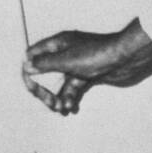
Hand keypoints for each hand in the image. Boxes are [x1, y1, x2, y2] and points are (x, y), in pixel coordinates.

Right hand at [22, 18, 151, 115]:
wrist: (125, 58)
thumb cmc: (97, 54)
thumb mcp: (67, 60)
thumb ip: (45, 63)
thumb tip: (26, 64)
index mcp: (59, 43)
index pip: (35, 53)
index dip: (29, 68)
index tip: (29, 84)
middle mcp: (66, 52)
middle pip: (46, 72)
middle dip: (45, 90)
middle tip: (49, 104)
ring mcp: (77, 64)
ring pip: (61, 84)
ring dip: (59, 97)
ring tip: (62, 109)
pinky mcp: (88, 75)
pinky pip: (74, 89)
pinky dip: (70, 98)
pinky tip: (71, 107)